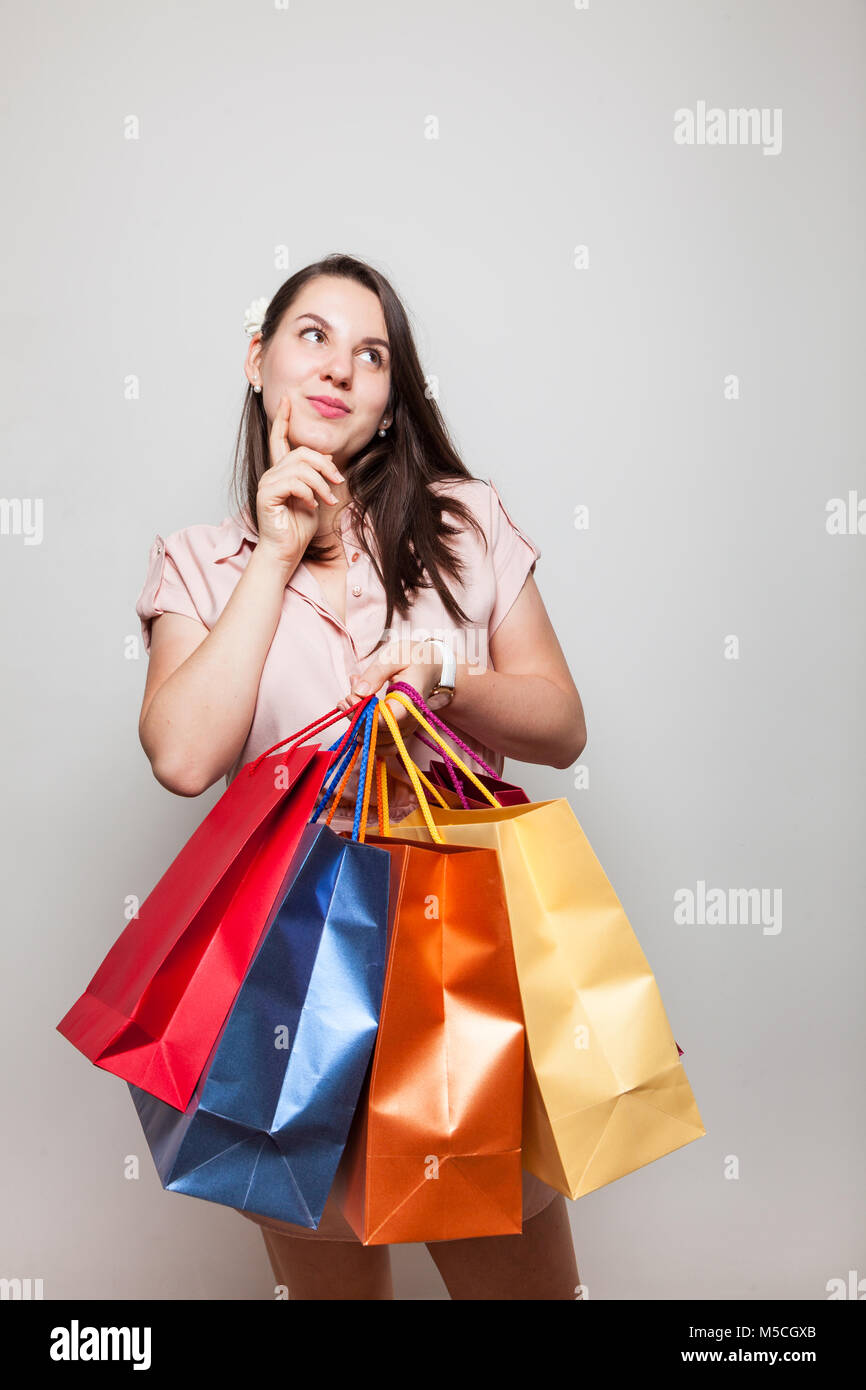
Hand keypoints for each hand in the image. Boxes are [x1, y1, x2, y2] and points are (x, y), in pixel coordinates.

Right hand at [255, 395, 345, 564]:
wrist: (286, 551)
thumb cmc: (299, 527)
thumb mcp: (315, 496)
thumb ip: (317, 475)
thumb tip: (325, 455)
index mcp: (281, 472)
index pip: (279, 439)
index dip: (283, 419)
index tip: (287, 400)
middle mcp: (272, 473)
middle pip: (301, 453)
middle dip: (325, 466)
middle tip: (338, 482)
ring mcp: (267, 483)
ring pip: (301, 467)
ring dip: (321, 484)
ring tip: (328, 500)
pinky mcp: (266, 494)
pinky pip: (294, 482)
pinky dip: (309, 493)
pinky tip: (312, 505)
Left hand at [336, 638, 444, 751]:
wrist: (433, 666)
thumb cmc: (414, 658)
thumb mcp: (394, 656)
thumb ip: (376, 673)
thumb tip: (359, 692)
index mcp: (411, 701)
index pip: (386, 721)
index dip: (364, 714)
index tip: (351, 697)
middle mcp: (410, 720)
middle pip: (378, 733)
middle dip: (356, 717)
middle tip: (346, 697)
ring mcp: (406, 728)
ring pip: (377, 741)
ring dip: (358, 726)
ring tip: (348, 703)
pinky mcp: (400, 731)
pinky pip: (381, 744)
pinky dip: (366, 733)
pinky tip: (357, 715)